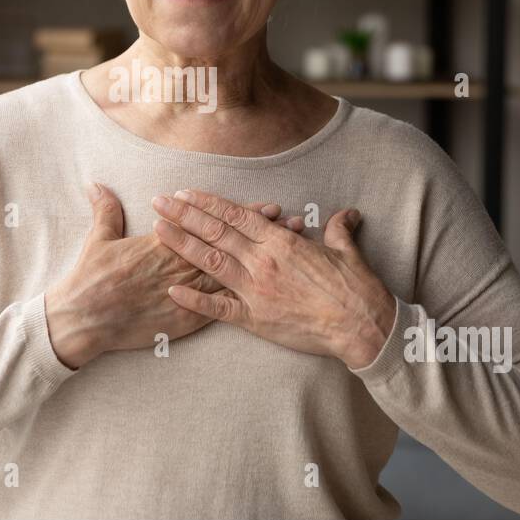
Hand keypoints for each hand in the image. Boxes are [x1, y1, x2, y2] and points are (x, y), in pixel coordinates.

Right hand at [45, 183, 304, 368]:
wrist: (84, 319)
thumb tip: (96, 185)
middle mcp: (180, 267)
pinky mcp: (182, 322)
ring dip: (262, 267)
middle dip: (265, 237)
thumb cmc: (89, 279)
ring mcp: (183, 295)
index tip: (270, 208)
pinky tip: (268, 300)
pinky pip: (216, 312)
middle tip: (295, 226)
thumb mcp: (97, 239)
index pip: (213, 226)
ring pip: (232, 277)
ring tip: (291, 257)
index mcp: (164, 244)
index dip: (244, 217)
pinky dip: (242, 303)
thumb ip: (104, 211)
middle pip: (231, 249)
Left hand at [151, 188, 396, 368]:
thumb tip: (346, 214)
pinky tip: (173, 290)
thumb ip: (338, 228)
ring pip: (210, 261)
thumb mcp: (346, 249)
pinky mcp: (256, 318)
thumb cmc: (355, 287)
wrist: (361, 326)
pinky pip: (219, 308)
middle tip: (158, 202)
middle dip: (184, 215)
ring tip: (158, 231)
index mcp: (281, 241)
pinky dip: (194, 299)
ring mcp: (256, 290)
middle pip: (215, 232)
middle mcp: (262, 261)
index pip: (236, 215)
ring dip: (182, 245)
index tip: (185, 193)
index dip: (207, 203)